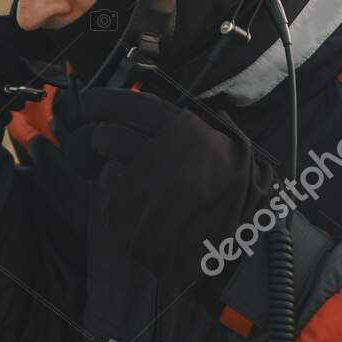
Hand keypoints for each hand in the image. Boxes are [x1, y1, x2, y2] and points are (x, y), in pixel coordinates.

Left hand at [83, 88, 277, 290]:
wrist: (250, 239)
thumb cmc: (231, 185)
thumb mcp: (217, 140)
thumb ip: (176, 123)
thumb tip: (125, 109)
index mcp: (185, 131)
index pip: (126, 104)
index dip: (101, 102)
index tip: (91, 105)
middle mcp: (165, 158)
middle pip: (106, 137)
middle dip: (104, 140)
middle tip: (113, 146)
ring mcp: (150, 193)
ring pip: (106, 171)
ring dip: (113, 174)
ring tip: (138, 182)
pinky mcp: (137, 223)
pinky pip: (110, 203)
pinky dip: (119, 202)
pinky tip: (141, 206)